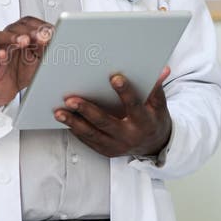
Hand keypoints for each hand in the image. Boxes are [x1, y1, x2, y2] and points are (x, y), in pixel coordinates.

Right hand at [0, 17, 53, 107]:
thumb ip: (49, 50)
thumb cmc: (23, 71)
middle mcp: (9, 39)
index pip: (31, 24)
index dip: (41, 26)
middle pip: (16, 27)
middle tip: (40, 36)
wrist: (7, 89)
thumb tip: (63, 43)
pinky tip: (3, 55)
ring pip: (0, 37)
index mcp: (23, 34)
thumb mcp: (41, 60)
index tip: (51, 32)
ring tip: (22, 41)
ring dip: (12, 38)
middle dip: (29, 31)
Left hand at [53, 67, 171, 158]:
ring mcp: (116, 146)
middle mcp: (129, 136)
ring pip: (92, 134)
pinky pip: (88, 141)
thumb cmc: (154, 119)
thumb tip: (162, 68)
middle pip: (105, 123)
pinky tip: (65, 121)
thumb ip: (156, 88)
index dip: (125, 92)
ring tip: (59, 112)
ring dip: (74, 123)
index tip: (114, 77)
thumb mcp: (159, 105)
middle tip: (71, 99)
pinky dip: (76, 131)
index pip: (134, 106)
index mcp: (144, 122)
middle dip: (87, 110)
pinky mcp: (106, 151)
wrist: (154, 145)